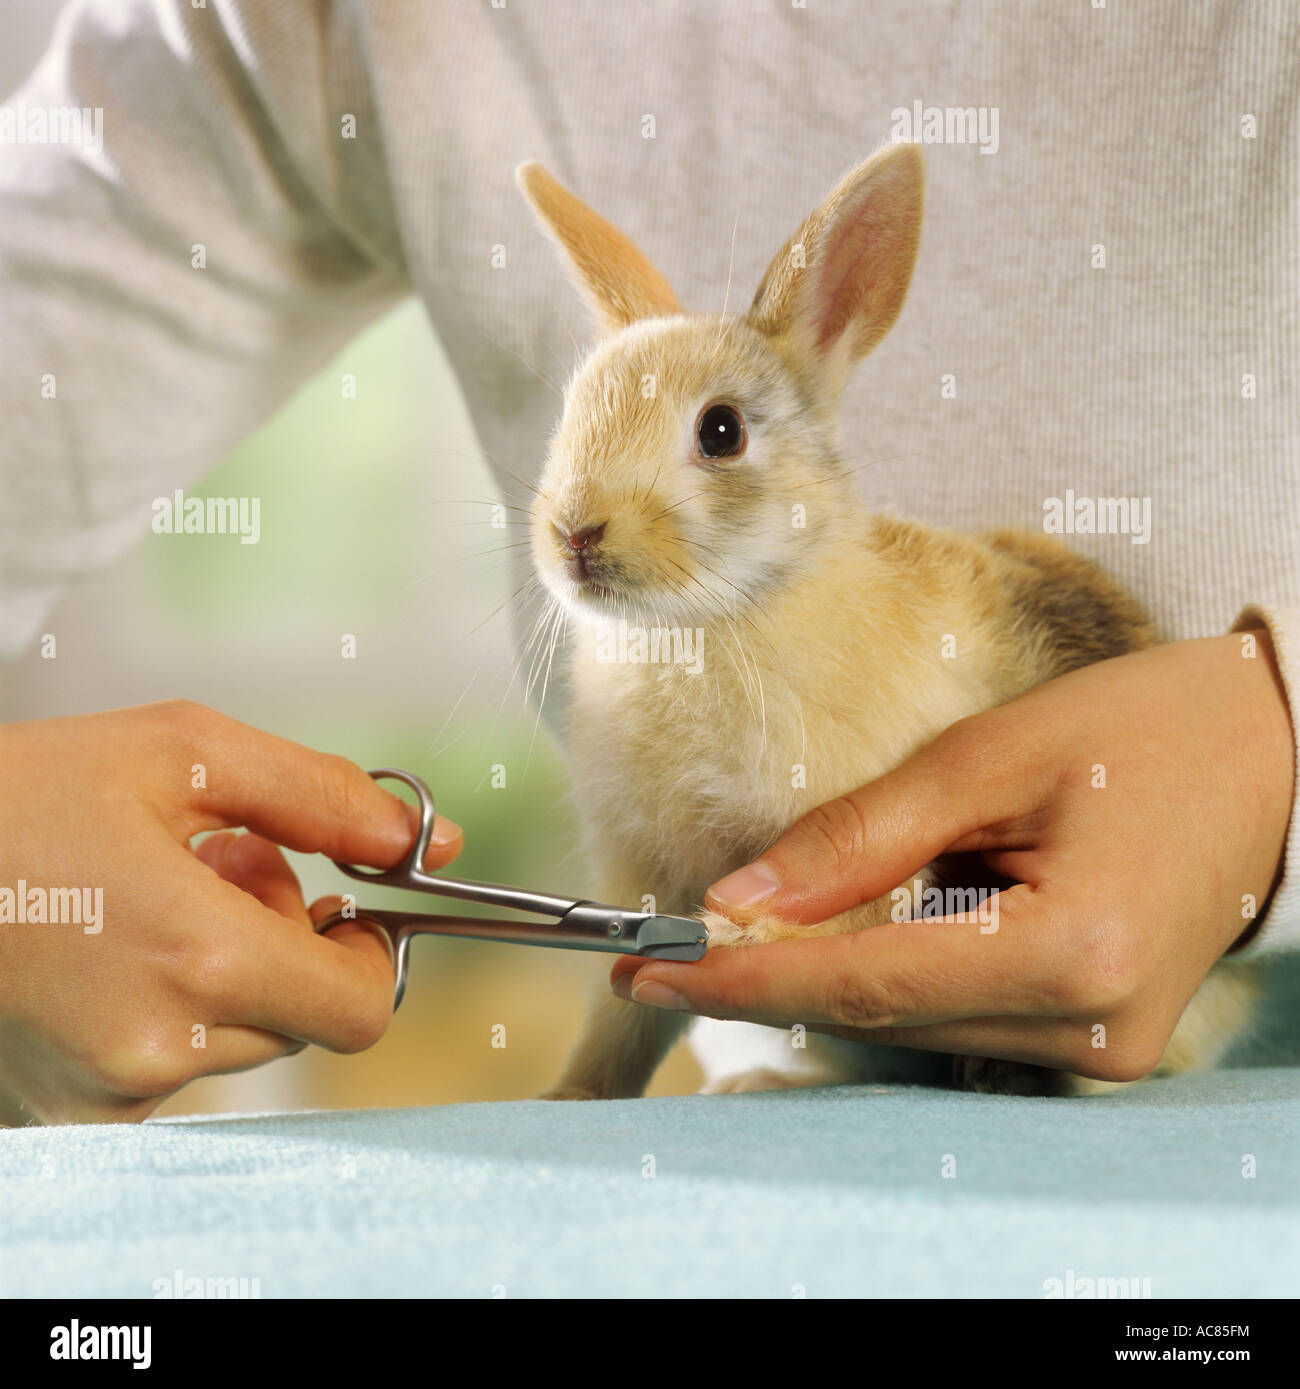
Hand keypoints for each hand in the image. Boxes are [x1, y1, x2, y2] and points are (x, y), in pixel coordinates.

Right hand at [0, 701, 461, 1124]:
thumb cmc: (15, 796)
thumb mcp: (183, 753)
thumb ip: (322, 795)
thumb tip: (424, 841)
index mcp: (198, 959)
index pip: (361, 1009)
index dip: (368, 955)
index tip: (341, 907)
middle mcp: (154, 1048)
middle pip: (296, 1015)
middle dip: (283, 937)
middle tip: (218, 862)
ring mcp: (102, 1093)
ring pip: (232, 1039)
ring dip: (222, 965)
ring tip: (147, 889)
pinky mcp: (62, 1112)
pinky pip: (163, 1064)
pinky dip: (163, 1005)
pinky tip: (108, 941)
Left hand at [612, 633, 1294, 1081]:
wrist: (1274, 748)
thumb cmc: (1147, 730)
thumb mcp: (988, 759)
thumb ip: (860, 837)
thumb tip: (740, 899)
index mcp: (1069, 953)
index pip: (866, 983)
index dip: (746, 979)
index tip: (648, 975)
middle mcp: (1089, 1027)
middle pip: (886, 1017)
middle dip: (771, 981)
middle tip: (666, 955)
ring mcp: (1102, 1046)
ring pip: (917, 1028)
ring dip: (828, 982)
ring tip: (746, 936)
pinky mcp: (1100, 1035)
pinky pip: (961, 1020)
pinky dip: (893, 980)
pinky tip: (848, 939)